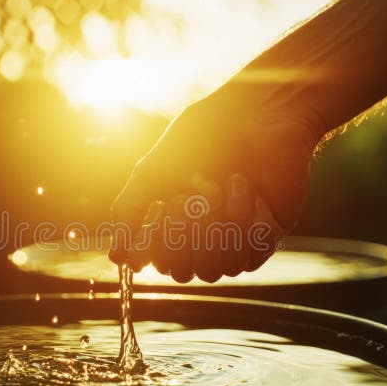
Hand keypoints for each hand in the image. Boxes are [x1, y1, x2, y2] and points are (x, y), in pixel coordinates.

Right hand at [109, 85, 320, 281]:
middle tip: (188, 192)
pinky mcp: (269, 234)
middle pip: (187, 274)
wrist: (251, 111)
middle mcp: (205, 241)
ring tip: (216, 185)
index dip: (158, 243)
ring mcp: (238, 240)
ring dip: (212, 226)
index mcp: (176, 229)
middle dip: (185, 231)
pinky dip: (241, 215)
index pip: (161, 265)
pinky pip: (252, 251)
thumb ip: (130, 212)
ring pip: (219, 269)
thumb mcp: (152, 172)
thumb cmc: (200, 138)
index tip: (160, 204)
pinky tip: (240, 183)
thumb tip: (118, 257)